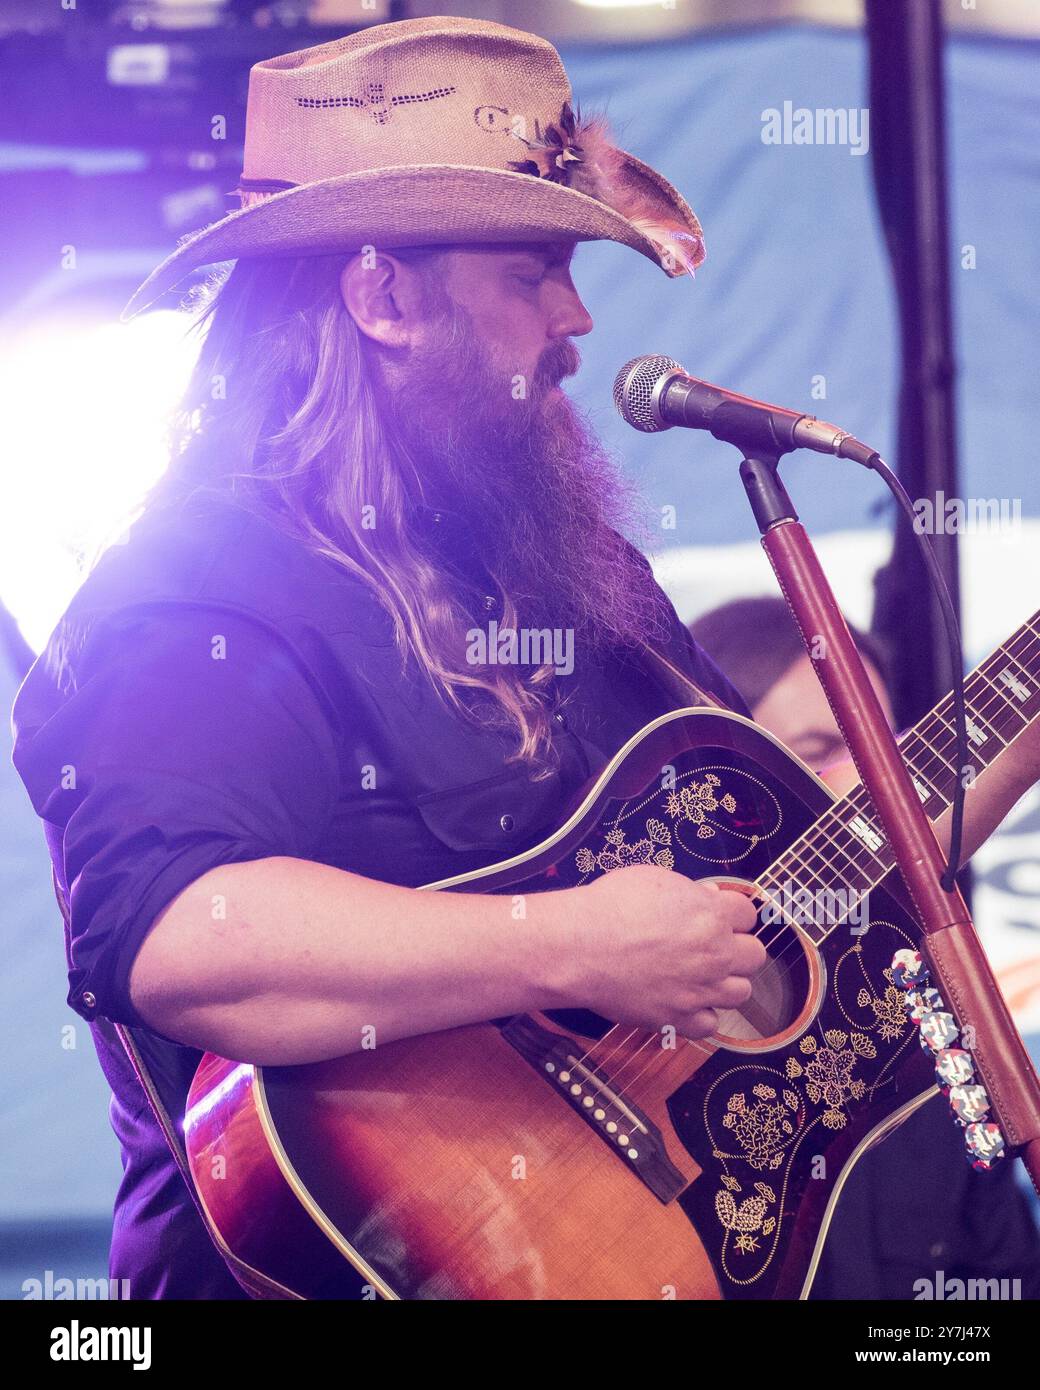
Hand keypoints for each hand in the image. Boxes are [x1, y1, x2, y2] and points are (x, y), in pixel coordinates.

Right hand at [565, 865, 767, 1039]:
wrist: (579, 947)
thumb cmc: (609, 908)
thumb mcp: (656, 880)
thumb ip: (692, 892)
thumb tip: (708, 897)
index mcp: (712, 916)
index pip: (749, 915)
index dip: (734, 915)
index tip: (722, 918)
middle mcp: (715, 954)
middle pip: (755, 956)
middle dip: (738, 949)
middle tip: (714, 948)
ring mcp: (699, 990)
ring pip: (741, 992)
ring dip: (725, 983)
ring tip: (701, 976)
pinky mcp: (679, 1018)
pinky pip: (710, 1024)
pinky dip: (701, 1015)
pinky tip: (685, 1001)